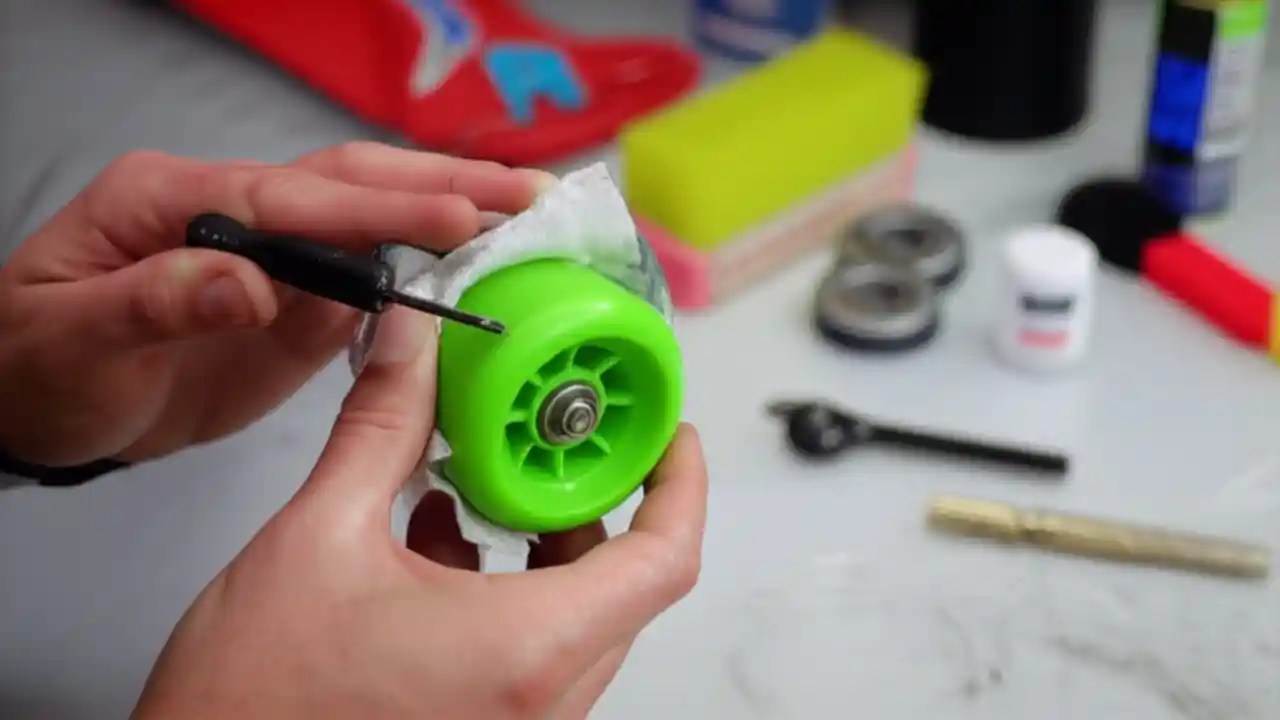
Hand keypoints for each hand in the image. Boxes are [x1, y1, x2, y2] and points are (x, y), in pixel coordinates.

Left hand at [0, 142, 551, 465]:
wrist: (34, 413)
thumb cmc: (33, 365)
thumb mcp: (71, 335)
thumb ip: (157, 300)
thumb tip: (250, 281)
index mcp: (175, 198)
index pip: (294, 196)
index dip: (379, 210)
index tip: (456, 220)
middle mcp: (236, 212)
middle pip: (351, 182)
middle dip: (443, 185)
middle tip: (528, 192)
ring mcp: (273, 258)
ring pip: (373, 223)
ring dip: (451, 214)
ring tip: (527, 217)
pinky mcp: (294, 307)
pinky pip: (371, 284)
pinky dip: (431, 275)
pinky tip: (481, 270)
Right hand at [130, 308, 707, 718]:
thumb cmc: (251, 704)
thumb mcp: (318, 538)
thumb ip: (380, 428)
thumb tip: (409, 344)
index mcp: (526, 651)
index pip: (663, 560)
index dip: (681, 484)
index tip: (668, 433)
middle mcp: (541, 702)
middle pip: (625, 586)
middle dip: (595, 503)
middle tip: (559, 443)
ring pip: (578, 619)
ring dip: (544, 547)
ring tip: (486, 485)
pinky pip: (533, 653)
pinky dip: (507, 590)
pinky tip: (439, 542)